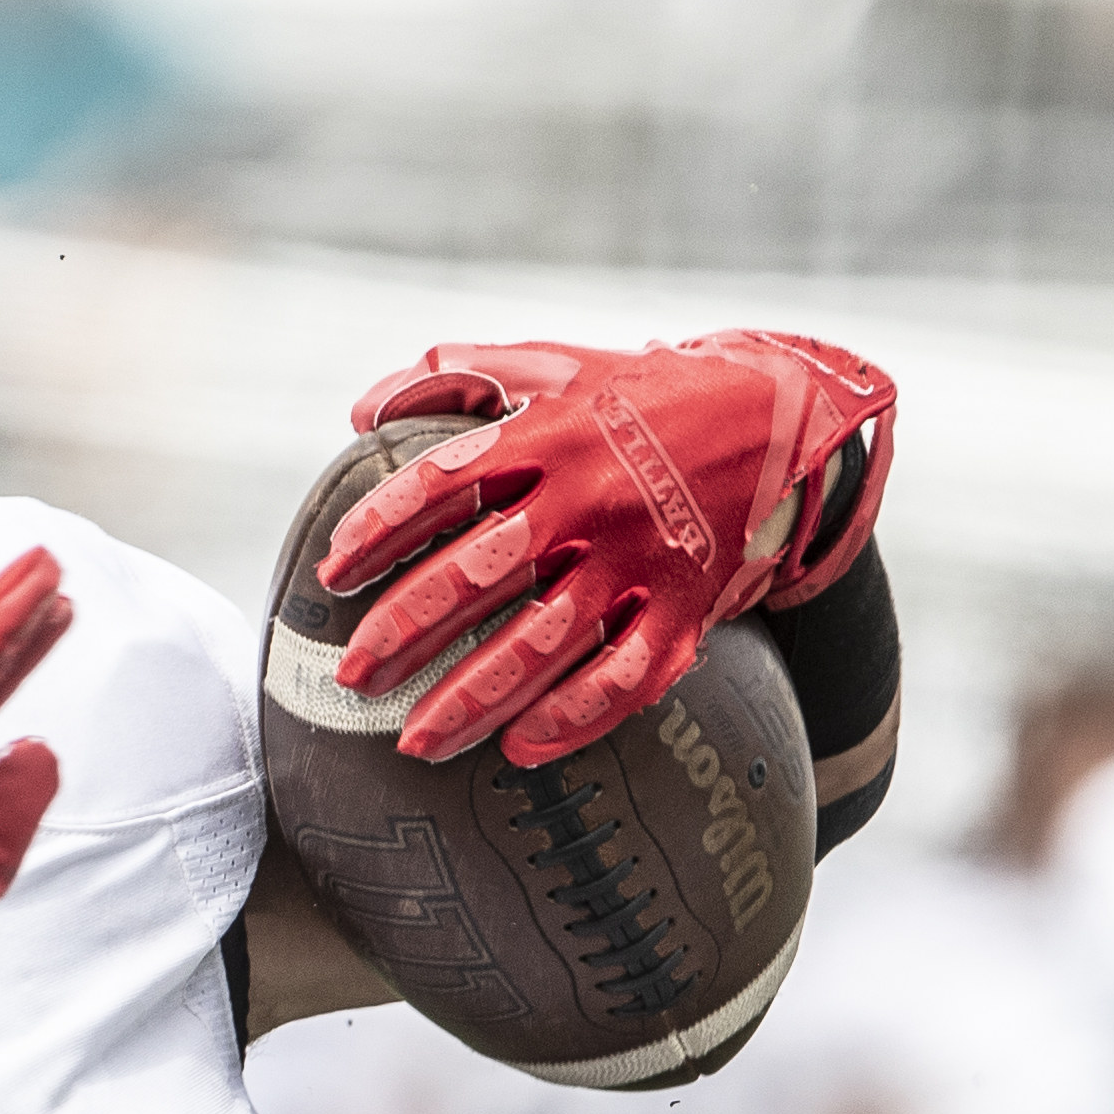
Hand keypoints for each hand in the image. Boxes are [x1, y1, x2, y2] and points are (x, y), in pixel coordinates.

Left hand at [319, 330, 894, 766]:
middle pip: (477, 575)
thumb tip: (360, 413)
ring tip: (415, 742)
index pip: (440, 484)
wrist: (781, 416)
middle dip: (403, 632)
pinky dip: (571, 721)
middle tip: (353, 679)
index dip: (377, 532)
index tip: (332, 576)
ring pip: (541, 643)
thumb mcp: (554, 364)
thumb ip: (454, 377)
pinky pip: (623, 680)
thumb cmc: (644, 396)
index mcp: (549, 435)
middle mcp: (589, 499)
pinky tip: (518, 749)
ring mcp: (638, 560)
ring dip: (470, 699)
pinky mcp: (685, 609)